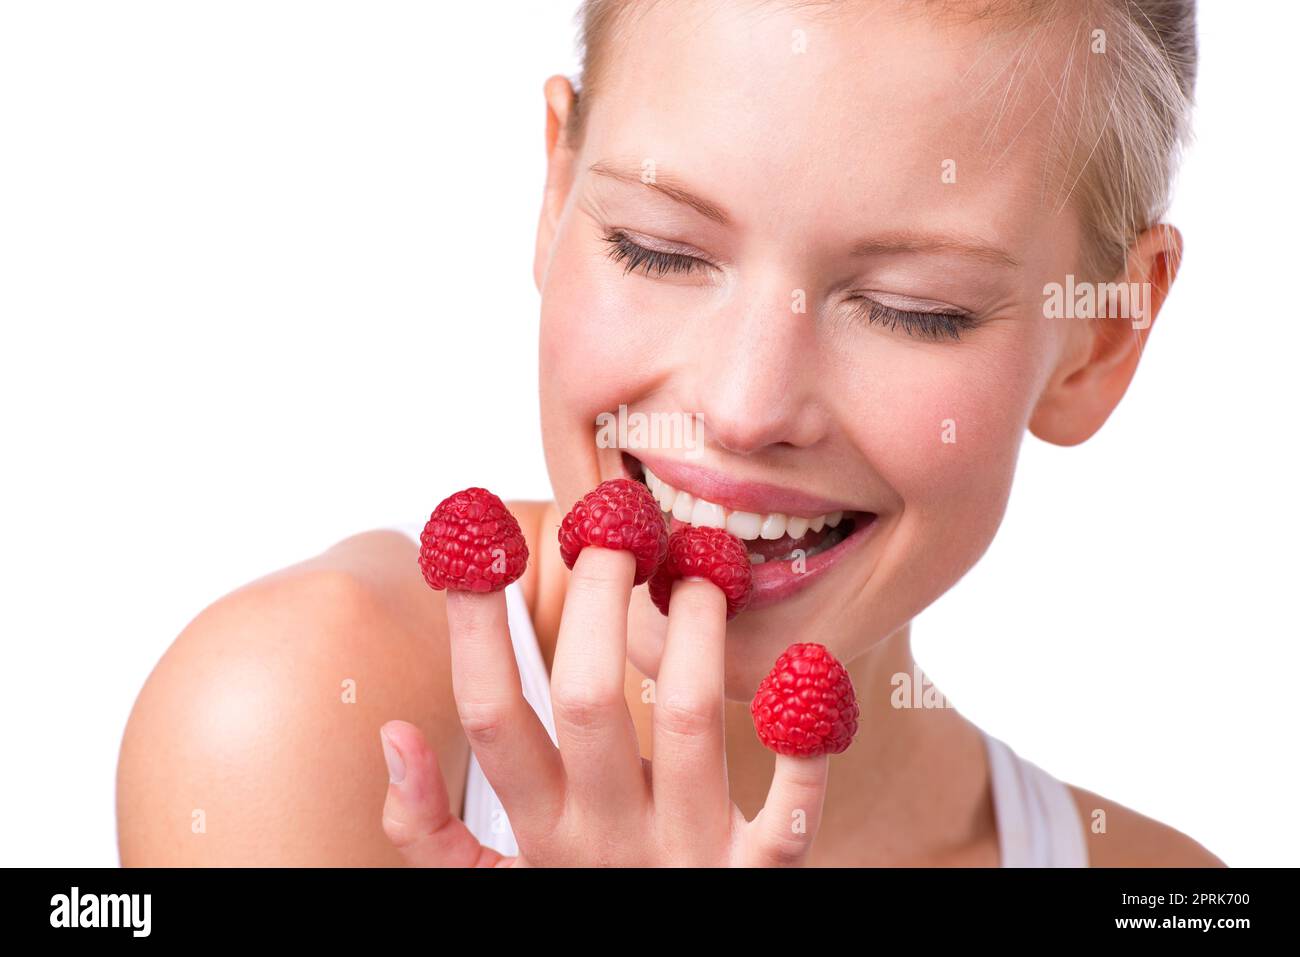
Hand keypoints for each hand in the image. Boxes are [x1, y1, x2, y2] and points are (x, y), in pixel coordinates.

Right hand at [379, 546, 829, 865]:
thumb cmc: (581, 903)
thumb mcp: (490, 885)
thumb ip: (427, 830)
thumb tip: (394, 734)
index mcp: (539, 830)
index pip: (490, 713)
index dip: (475, 623)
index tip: (473, 544)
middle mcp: (606, 842)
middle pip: (587, 701)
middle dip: (596, 601)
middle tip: (612, 532)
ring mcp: (687, 859)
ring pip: (692, 726)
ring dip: (695, 635)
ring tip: (699, 575)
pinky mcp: (760, 876)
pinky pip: (793, 812)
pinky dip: (807, 741)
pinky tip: (809, 669)